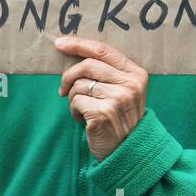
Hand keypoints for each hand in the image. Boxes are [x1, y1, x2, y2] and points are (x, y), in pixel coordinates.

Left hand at [55, 37, 148, 159]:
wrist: (127, 152)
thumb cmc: (118, 119)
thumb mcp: (122, 92)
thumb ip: (106, 72)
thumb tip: (72, 51)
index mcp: (136, 74)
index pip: (103, 50)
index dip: (78, 44)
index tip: (59, 43)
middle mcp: (130, 84)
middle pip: (87, 65)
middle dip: (68, 76)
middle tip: (63, 89)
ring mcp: (119, 98)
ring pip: (79, 84)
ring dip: (72, 97)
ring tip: (82, 110)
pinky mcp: (104, 112)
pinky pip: (75, 101)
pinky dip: (73, 110)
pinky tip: (82, 120)